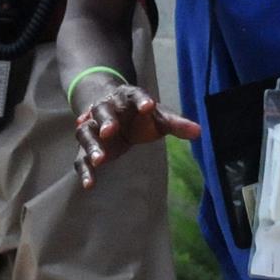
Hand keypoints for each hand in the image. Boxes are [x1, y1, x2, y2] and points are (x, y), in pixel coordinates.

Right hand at [74, 78, 199, 189]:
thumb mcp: (158, 117)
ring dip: (92, 146)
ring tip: (100, 160)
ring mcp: (92, 128)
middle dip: (106, 121)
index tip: (149, 107)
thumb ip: (175, 124)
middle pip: (102, 112)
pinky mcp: (86, 147)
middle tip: (110, 131)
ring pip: (86, 134)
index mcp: (127, 98)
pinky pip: (81, 158)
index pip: (134, 95)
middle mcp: (105, 109)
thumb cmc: (138, 115)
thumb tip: (198, 132)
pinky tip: (89, 185)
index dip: (141, 100)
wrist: (108, 110)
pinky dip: (85, 171)